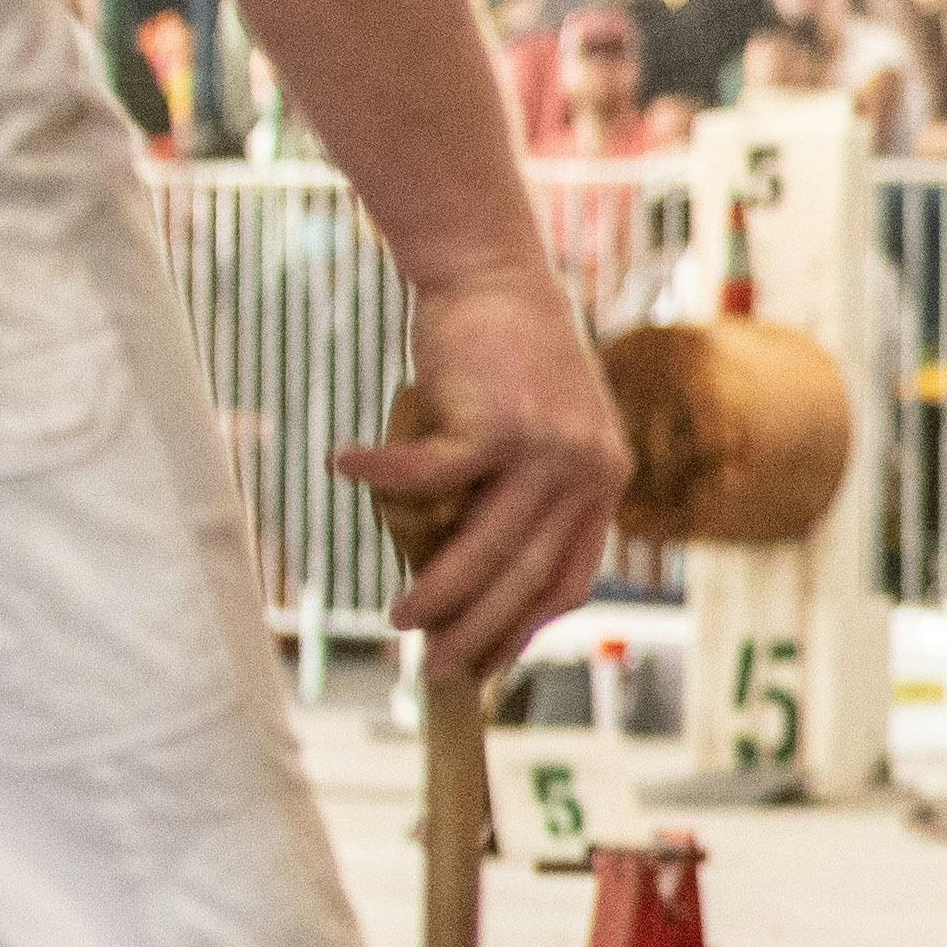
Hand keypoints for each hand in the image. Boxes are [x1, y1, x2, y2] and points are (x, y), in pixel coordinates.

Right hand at [333, 271, 623, 682]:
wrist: (499, 276)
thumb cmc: (502, 362)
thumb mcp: (532, 434)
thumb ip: (518, 497)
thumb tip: (465, 577)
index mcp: (603, 482)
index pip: (570, 579)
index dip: (527, 629)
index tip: (488, 665)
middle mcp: (588, 472)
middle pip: (528, 576)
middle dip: (478, 632)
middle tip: (434, 670)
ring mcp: (550, 448)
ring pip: (486, 545)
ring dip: (440, 591)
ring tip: (399, 620)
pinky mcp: (500, 420)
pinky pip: (430, 474)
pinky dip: (383, 478)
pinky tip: (344, 469)